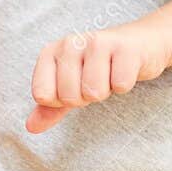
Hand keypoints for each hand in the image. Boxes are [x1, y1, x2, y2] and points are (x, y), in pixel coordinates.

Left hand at [27, 22, 168, 132]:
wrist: (140, 43)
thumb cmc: (100, 66)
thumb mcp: (71, 85)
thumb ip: (50, 106)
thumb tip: (31, 127)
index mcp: (51, 52)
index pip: (42, 95)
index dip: (61, 100)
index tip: (73, 87)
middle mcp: (70, 43)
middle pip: (69, 96)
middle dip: (86, 97)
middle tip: (96, 80)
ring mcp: (97, 42)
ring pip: (94, 92)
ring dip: (106, 91)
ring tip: (110, 74)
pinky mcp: (125, 48)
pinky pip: (120, 85)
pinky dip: (125, 84)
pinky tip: (126, 69)